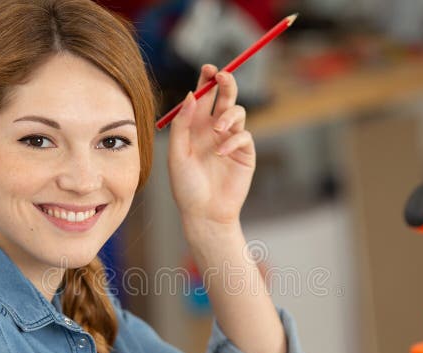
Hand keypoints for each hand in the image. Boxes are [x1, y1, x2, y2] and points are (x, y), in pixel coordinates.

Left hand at [168, 64, 255, 230]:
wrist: (204, 213)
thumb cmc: (186, 187)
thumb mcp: (177, 153)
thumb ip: (182, 124)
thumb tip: (192, 94)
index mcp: (196, 127)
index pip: (204, 96)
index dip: (207, 80)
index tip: (208, 69)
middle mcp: (214, 130)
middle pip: (225, 97)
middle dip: (226, 83)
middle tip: (223, 76)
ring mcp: (231, 140)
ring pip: (237, 112)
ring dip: (228, 114)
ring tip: (217, 129)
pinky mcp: (245, 153)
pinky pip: (244, 135)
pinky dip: (233, 139)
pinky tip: (222, 152)